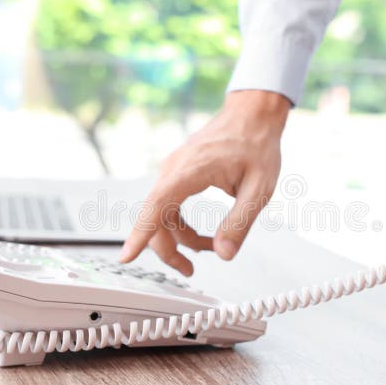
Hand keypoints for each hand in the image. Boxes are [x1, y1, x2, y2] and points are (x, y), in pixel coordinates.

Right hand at [118, 90, 289, 275]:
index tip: (126, 256)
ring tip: (209, 248)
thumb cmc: (257, 144)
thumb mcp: (259, 189)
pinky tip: (203, 235)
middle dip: (168, 249)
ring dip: (180, 238)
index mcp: (191, 170)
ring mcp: (173, 171)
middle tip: (189, 270)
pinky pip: (169, 206)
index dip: (140, 234)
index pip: (157, 206)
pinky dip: (182, 225)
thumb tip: (224, 253)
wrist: (253, 114)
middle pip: (156, 218)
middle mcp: (174, 169)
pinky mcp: (178, 174)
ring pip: (162, 215)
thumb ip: (240, 222)